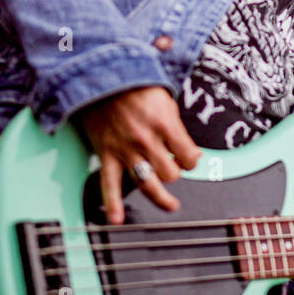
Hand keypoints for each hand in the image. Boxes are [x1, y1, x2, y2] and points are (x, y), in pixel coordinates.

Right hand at [75, 85, 200, 220]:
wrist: (100, 75)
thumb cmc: (134, 83)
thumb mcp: (165, 99)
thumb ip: (175, 126)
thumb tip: (188, 149)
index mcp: (165, 124)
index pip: (189, 157)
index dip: (192, 159)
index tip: (189, 157)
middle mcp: (147, 141)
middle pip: (171, 174)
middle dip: (176, 171)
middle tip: (174, 166)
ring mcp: (126, 150)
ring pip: (148, 184)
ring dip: (161, 198)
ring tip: (171, 205)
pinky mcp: (107, 154)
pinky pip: (108, 184)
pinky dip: (112, 204)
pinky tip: (115, 219)